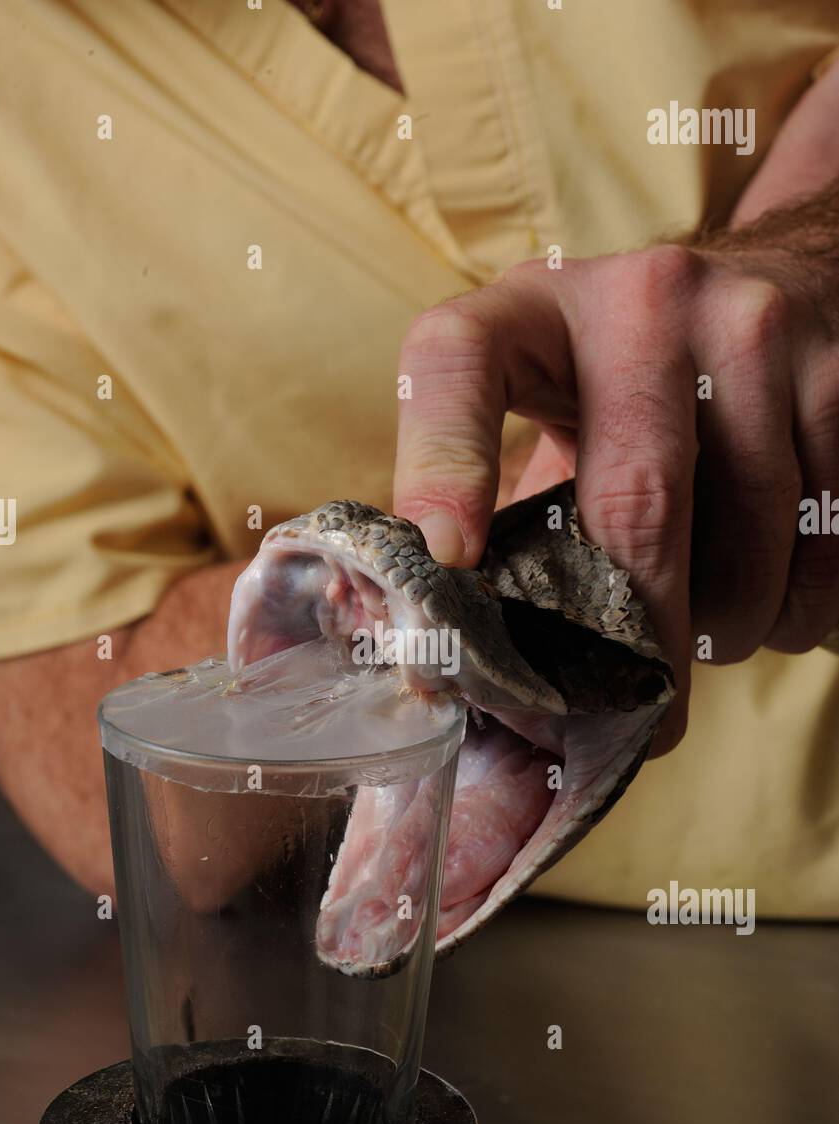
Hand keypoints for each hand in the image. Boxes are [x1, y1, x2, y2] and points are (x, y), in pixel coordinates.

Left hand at [393, 182, 838, 753]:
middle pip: (635, 499)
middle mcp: (641, 298)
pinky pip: (828, 525)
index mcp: (530, 311)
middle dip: (637, 635)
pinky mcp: (837, 366)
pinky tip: (773, 608)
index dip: (444, 461)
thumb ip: (501, 506)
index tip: (449, 557)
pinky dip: (801, 600)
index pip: (457, 363)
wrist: (768, 288)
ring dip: (730, 622)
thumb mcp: (542, 403)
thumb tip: (450, 663)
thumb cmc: (623, 385)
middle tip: (635, 714)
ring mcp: (751, 323)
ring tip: (709, 639)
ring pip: (748, 526)